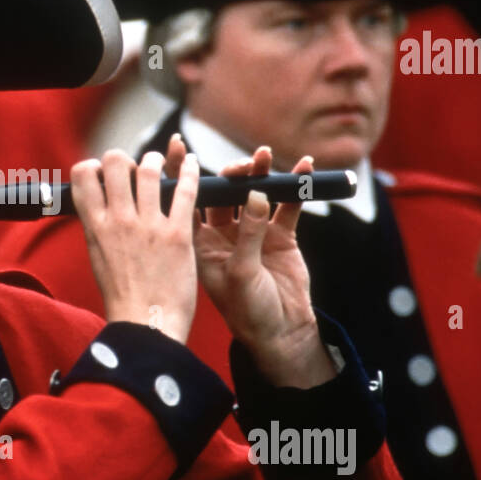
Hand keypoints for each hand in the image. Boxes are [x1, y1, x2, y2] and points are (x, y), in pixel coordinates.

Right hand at [71, 148, 199, 344]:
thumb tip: (99, 208)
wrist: (147, 326)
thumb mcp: (99, 259)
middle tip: (132, 168)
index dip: (93, 166)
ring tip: (160, 163)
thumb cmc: (124, 298)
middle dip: (123, 158)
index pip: (83, 175)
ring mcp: (149, 226)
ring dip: (156, 160)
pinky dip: (192, 171)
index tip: (102, 173)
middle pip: (116, 163)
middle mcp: (120, 221)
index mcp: (96, 228)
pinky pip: (186, 190)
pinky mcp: (178, 234)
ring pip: (150, 169)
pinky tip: (195, 164)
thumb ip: (99, 229)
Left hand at [164, 137, 334, 387]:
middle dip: (228, 172)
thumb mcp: (241, 273)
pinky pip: (287, 204)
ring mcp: (252, 232)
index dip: (180, 172)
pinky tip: (303, 168)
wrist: (280, 334)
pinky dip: (295, 186)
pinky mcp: (281, 235)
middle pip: (221, 192)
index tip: (177, 145)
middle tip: (239, 164)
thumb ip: (248, 234)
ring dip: (258, 173)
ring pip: (253, 192)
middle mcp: (222, 233)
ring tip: (263, 158)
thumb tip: (256, 195)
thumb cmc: (247, 311)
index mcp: (199, 243)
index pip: (184, 199)